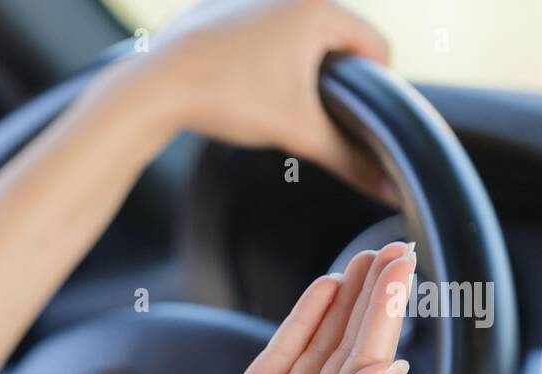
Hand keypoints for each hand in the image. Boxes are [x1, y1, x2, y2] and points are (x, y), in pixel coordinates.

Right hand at [100, 241, 415, 373]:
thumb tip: (392, 371)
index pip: (368, 369)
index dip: (385, 315)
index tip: (399, 270)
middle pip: (351, 354)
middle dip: (372, 302)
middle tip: (391, 254)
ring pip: (322, 348)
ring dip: (343, 304)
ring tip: (362, 262)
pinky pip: (287, 352)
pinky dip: (305, 320)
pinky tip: (324, 290)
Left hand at [114, 0, 395, 202]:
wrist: (153, 86)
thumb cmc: (225, 98)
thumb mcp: (296, 131)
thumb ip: (348, 158)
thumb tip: (387, 188)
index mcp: (317, 8)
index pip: (375, 45)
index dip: (375, 88)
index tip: (358, 118)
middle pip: (336, 39)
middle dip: (332, 79)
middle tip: (313, 115)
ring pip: (297, 35)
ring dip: (297, 68)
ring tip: (274, 101)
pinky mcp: (222, 6)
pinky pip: (261, 32)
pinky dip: (263, 57)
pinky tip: (244, 85)